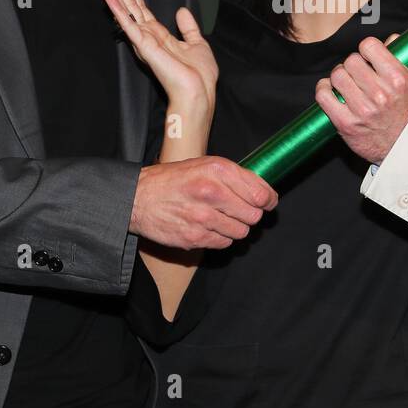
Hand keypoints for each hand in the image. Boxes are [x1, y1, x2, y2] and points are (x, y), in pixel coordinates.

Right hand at [99, 0, 216, 108]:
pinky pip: (128, 24)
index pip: (143, 7)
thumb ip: (188, 27)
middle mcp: (147, 36)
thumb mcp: (197, 43)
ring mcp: (143, 40)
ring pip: (126, 10)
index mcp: (158, 35)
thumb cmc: (199, 75)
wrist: (199, 91)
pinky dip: (118, 10)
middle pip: (131, 5)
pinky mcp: (143, 45)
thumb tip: (181, 10)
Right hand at [130, 156, 277, 249]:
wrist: (138, 197)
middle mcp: (212, 191)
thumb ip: (235, 176)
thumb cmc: (173, 180)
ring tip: (221, 219)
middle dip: (250, 214)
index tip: (267, 203)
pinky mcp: (194, 237)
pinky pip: (224, 243)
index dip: (268, 200)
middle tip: (238, 211)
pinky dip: (221, 238)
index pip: (261, 193)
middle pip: (254, 215)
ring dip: (236, 228)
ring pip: (241, 231)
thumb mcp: (204, 165)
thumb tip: (265, 192)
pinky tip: (209, 227)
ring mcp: (203, 216)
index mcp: (218, 170)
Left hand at [315, 36, 407, 164]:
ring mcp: (362, 110)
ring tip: (346, 82)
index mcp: (398, 79)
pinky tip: (330, 90)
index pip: (369, 46)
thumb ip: (406, 55)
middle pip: (350, 60)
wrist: (402, 145)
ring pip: (336, 75)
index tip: (367, 56)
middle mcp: (381, 95)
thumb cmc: (407, 110)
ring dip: (339, 76)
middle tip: (357, 72)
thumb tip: (391, 38)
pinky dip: (323, 89)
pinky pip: (323, 95)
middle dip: (353, 64)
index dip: (366, 49)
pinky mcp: (346, 123)